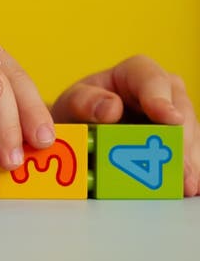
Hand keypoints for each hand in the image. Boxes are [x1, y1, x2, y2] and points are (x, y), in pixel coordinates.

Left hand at [51, 54, 199, 196]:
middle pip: (180, 110)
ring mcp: (172, 117)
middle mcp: (162, 91)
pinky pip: (188, 154)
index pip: (152, 79)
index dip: (161, 99)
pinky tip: (186, 187)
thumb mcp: (72, 102)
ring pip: (189, 135)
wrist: (79, 131)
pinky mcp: (176, 141)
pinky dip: (186, 171)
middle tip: (179, 165)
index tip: (169, 119)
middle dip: (180, 140)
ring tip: (185, 184)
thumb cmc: (80, 109)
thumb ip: (85, 101)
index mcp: (135, 73)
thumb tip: (111, 108)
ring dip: (188, 160)